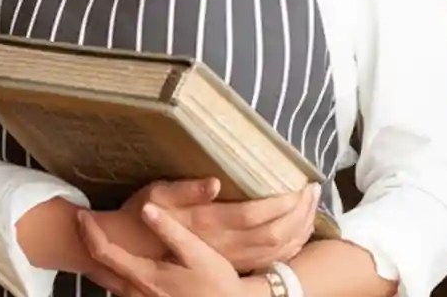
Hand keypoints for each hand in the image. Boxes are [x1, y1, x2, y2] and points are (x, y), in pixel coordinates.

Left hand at [76, 179, 219, 292]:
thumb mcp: (197, 254)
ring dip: (98, 259)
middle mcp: (135, 292)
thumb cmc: (215, 284)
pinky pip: (120, 286)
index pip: (103, 252)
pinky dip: (111, 270)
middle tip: (82, 223)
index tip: (81, 214)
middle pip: (99, 268)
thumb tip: (148, 210)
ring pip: (108, 279)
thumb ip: (170, 231)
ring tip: (93, 237)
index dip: (89, 232)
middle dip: (87, 243)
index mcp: (144, 276)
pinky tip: (118, 260)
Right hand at [157, 180, 320, 273]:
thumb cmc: (144, 215)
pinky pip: (271, 259)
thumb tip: (215, 182)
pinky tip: (300, 231)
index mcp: (209, 222)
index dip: (283, 200)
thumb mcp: (157, 195)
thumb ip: (186, 189)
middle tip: (314, 188)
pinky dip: (291, 245)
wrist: (133, 251)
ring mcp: (231, 258)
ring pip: (277, 248)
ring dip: (301, 227)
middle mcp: (225, 244)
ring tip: (313, 204)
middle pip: (275, 232)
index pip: (256, 214)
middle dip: (300, 210)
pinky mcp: (233, 264)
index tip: (299, 182)